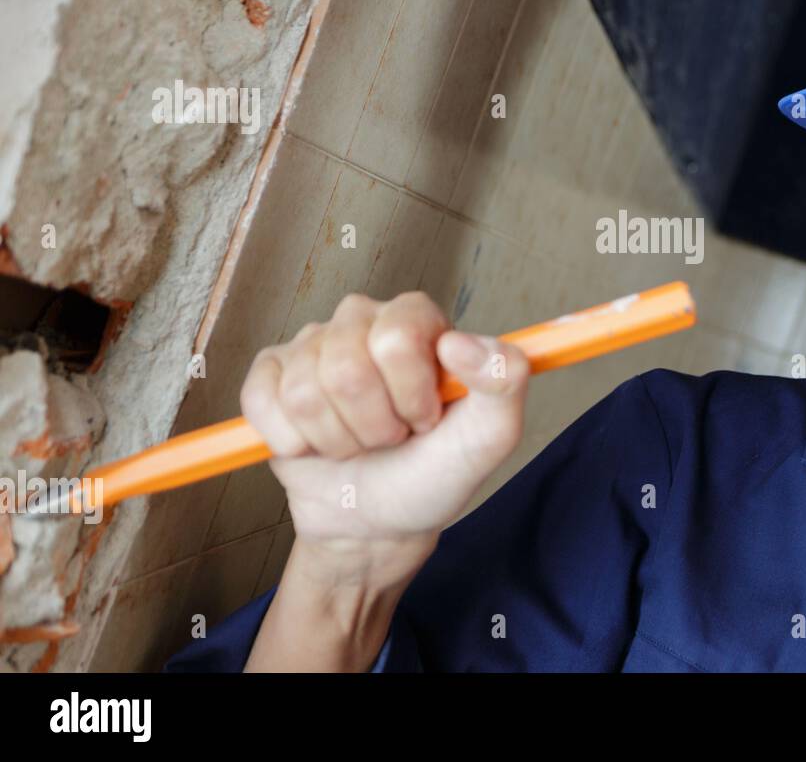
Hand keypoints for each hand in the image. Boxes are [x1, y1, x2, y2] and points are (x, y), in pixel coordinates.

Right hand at [239, 292, 529, 579]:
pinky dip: (292, 441)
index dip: (411, 396)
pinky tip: (314, 445)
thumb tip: (462, 343)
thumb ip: (506, 380)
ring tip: (359, 444)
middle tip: (391, 437)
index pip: (398, 339)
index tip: (426, 420)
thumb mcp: (490, 436)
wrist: (379, 522)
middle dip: (373, 425)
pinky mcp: (269, 374)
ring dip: (337, 440)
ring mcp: (311, 344)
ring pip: (304, 392)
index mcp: (417, 319)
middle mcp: (362, 318)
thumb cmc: (435, 472)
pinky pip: (263, 400)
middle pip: (347, 368)